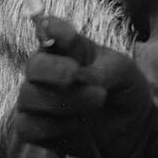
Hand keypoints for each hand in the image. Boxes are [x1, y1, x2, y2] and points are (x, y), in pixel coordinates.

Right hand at [14, 16, 157, 157]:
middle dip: (54, 70)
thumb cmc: (123, 90)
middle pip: (33, 65)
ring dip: (62, 101)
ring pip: (28, 97)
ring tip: (97, 101)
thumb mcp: (123, 72)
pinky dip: (50, 128)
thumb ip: (102, 70)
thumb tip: (80, 77)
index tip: (69, 35)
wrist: (130, 129)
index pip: (48, 29)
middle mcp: (47, 71)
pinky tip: (75, 126)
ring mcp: (37, 100)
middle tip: (76, 75)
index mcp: (68, 48)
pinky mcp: (34, 129)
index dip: (52, 28)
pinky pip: (26, 127)